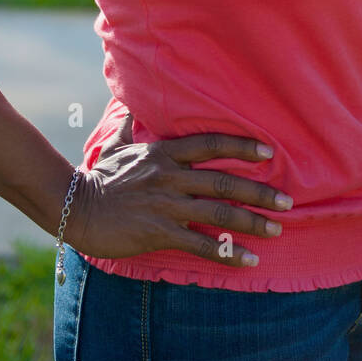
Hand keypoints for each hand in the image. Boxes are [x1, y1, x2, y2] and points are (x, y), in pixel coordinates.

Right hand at [68, 111, 293, 268]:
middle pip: (224, 182)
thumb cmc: (98, 176)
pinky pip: (200, 245)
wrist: (75, 207)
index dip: (242, 146)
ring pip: (218, 213)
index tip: (269, 152)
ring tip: (276, 230)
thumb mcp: (116, 144)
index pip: (211, 144)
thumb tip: (131, 100)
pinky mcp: (159, 232)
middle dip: (259, 192)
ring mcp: (166, 205)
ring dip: (251, 222)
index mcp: (165, 153)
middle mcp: (171, 176)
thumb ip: (130, 123)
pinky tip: (248, 260)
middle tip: (287, 201)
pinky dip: (227, 254)